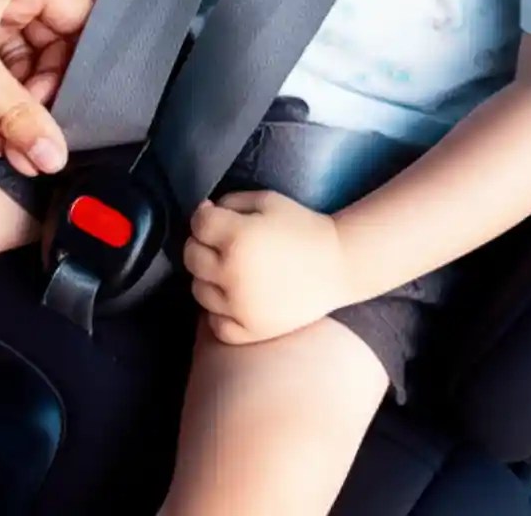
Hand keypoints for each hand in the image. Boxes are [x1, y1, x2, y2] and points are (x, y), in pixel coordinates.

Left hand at [183, 191, 354, 344]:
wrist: (339, 265)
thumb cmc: (302, 228)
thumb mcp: (266, 201)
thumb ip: (229, 202)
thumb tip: (202, 212)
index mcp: (236, 238)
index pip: (198, 225)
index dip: (205, 217)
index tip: (218, 218)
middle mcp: (231, 274)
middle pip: (191, 257)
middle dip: (203, 245)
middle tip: (224, 245)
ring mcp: (239, 307)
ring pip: (198, 290)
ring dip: (209, 278)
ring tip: (232, 272)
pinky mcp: (250, 331)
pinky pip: (216, 324)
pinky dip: (220, 312)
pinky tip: (235, 299)